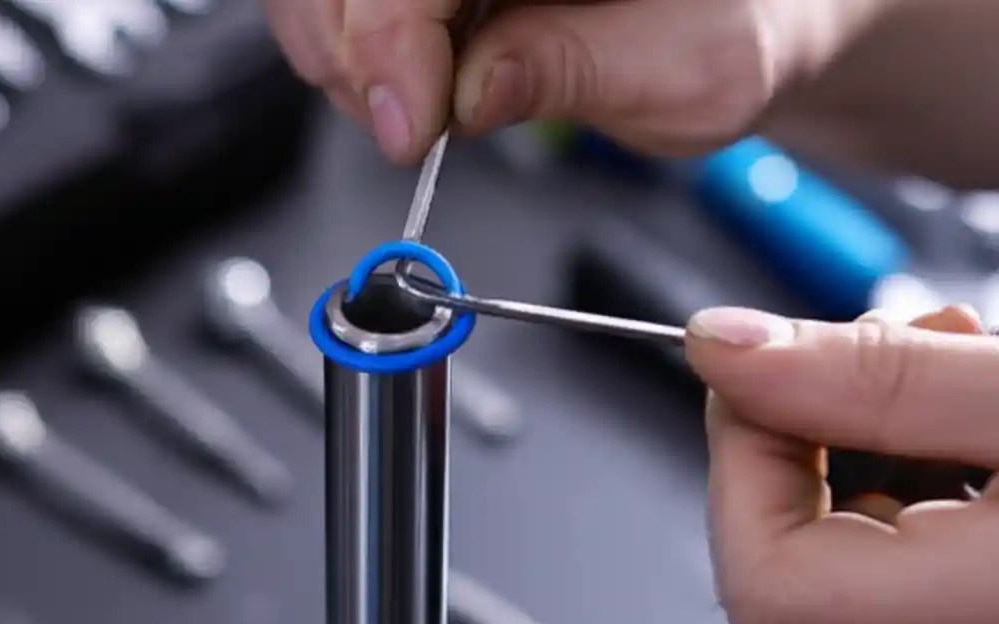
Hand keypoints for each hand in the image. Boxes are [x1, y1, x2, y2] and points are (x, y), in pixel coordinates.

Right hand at [259, 0, 897, 164]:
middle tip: (403, 131)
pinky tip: (410, 90)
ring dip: (345, 60)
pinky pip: (351, 5)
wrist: (758, 13)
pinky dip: (356, 58)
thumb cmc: (746, 21)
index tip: (411, 127)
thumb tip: (465, 94)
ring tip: (412, 118)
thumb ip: (574, 72)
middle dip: (350, 52)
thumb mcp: (692, 68)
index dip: (385, 38)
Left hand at [685, 304, 998, 623]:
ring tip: (960, 365)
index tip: (773, 366)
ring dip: (881, 435)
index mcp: (971, 622)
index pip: (759, 575)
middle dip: (817, 426)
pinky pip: (920, 555)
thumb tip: (723, 348)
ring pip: (860, 545)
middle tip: (899, 344)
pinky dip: (929, 469)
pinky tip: (977, 416)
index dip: (741, 455)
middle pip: (798, 556)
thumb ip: (877, 376)